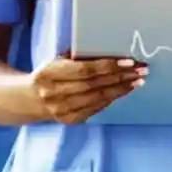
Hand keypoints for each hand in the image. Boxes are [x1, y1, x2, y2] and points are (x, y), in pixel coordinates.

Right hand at [30, 53, 146, 123]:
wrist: (30, 99)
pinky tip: (124, 90)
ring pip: (98, 98)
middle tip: (141, 70)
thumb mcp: (56, 60)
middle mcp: (55, 94)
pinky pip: (96, 108)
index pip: (84, 70)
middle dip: (121, 77)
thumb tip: (109, 51)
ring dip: (121, 89)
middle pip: (94, 85)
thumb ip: (77, 57)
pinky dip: (112, 98)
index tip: (128, 62)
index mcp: (49, 74)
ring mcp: (62, 110)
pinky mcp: (71, 120)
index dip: (108, 66)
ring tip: (138, 80)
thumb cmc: (49, 73)